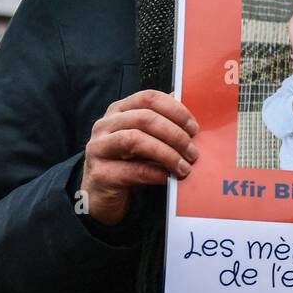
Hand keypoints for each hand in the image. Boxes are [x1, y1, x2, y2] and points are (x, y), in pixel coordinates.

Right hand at [80, 90, 199, 225]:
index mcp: (119, 110)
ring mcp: (98, 147)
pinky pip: (131, 170)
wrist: (103, 195)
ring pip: (135, 140)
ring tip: (184, 167)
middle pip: (144, 118)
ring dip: (166, 153)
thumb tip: (190, 107)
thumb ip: (164, 124)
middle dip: (175, 135)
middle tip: (193, 153)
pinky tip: (168, 177)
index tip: (194, 129)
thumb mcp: (148, 140)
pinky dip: (155, 173)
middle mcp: (105, 124)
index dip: (175, 110)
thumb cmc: (129, 164)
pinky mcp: (99, 173)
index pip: (149, 97)